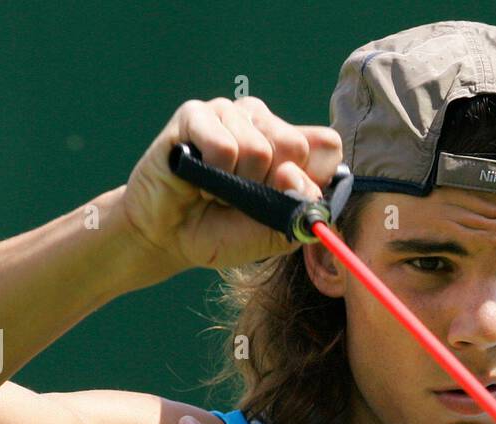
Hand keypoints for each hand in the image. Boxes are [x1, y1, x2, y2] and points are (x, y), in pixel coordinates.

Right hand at [123, 95, 342, 272]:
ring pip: (258, 149)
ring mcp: (231, 113)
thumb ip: (298, 209)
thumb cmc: (221, 231)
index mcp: (290, 146)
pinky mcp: (196, 114)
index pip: (327, 146)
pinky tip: (197, 178)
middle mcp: (264, 122)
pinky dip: (212, 176)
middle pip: (295, 146)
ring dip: (235, 185)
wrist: (168, 238)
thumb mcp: (272, 233)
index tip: (285, 202)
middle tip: (243, 197)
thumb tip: (297, 178)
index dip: (311, 180)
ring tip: (216, 189)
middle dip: (270, 186)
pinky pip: (224, 147)